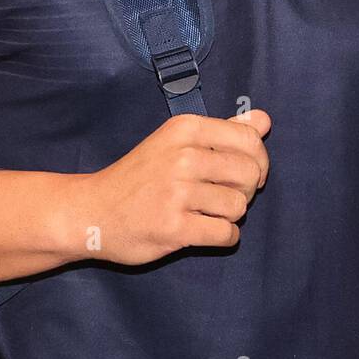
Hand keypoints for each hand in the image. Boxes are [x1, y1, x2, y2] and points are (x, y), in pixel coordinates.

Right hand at [68, 109, 270, 265]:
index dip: (257, 160)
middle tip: (224, 196)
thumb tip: (265, 120)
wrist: (93, 211)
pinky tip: (205, 230)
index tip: (242, 174)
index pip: (249, 139)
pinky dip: (223, 237)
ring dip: (231, 215)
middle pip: (250, 174)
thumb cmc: (140, 176)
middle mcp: (182, 156)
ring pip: (239, 207)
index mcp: (185, 129)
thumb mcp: (176, 142)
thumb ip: (223, 130)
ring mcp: (177, 193)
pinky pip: (226, 234)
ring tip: (208, 213)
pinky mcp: (174, 228)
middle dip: (246, 190)